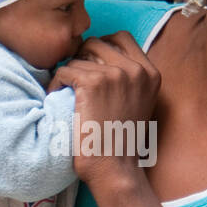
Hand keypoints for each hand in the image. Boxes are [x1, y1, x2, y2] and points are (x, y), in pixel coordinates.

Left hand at [47, 32, 160, 185]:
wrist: (114, 169)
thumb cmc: (120, 141)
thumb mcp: (138, 102)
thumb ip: (129, 77)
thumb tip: (100, 53)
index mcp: (150, 73)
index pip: (121, 37)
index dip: (101, 48)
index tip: (91, 66)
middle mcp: (136, 70)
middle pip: (96, 44)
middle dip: (81, 60)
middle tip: (74, 82)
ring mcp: (115, 74)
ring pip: (77, 58)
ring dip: (67, 75)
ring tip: (65, 95)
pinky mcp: (93, 83)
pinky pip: (64, 71)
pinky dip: (55, 85)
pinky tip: (57, 99)